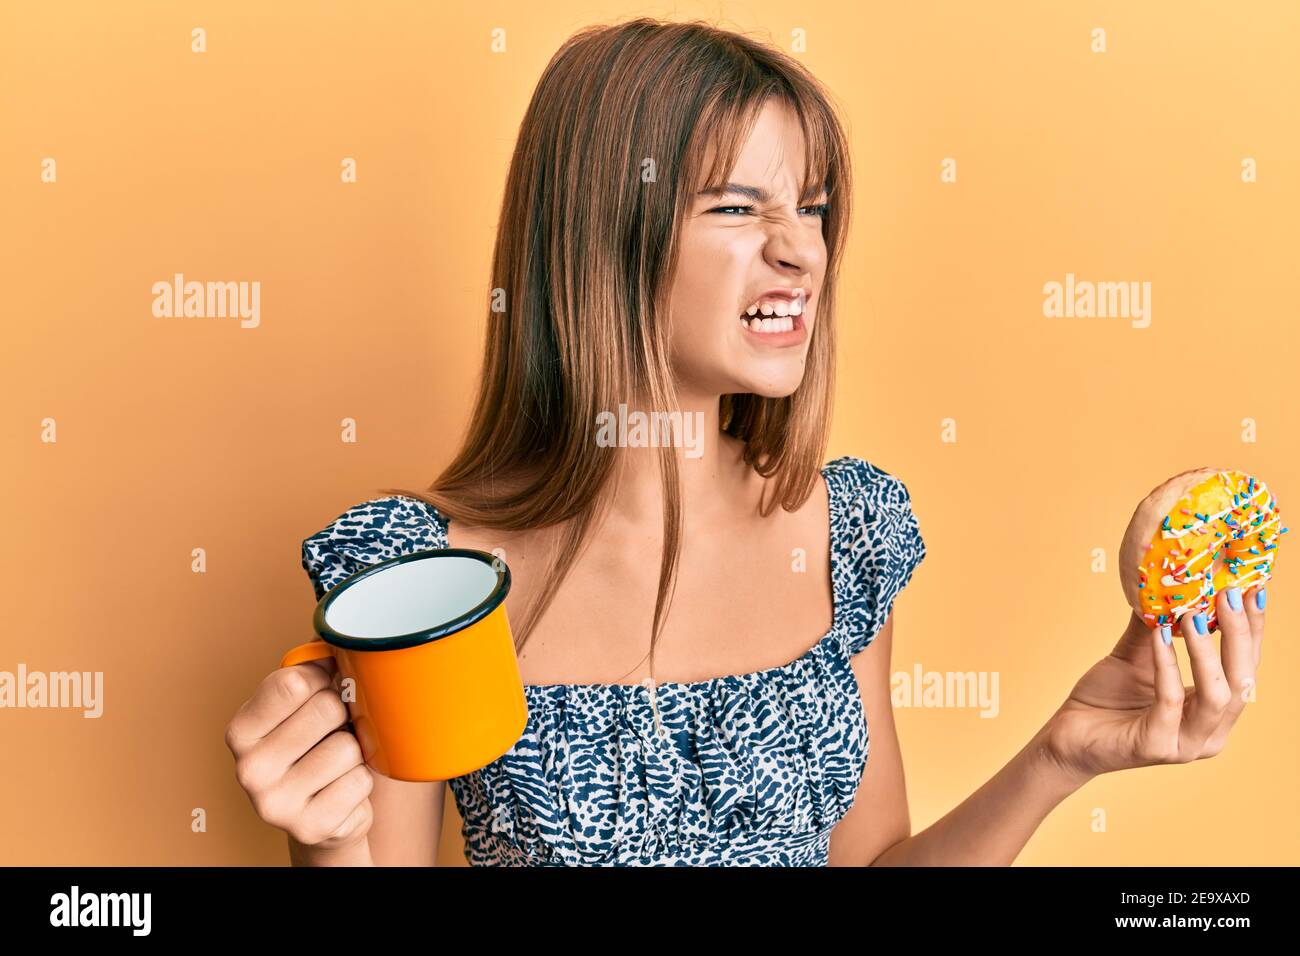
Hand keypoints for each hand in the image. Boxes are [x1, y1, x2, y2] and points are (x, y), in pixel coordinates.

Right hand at [225, 658, 375, 850]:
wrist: (322, 816)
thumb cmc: (314, 748)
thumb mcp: (300, 706)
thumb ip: (311, 666)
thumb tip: (333, 630)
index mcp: (241, 730)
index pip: (292, 681)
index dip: (323, 678)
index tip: (324, 686)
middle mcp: (249, 769)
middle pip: (326, 710)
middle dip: (343, 715)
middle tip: (333, 731)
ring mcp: (276, 804)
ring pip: (348, 747)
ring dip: (355, 751)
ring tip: (337, 761)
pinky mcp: (309, 827)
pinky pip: (360, 781)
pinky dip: (362, 781)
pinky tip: (342, 787)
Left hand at [1042, 584, 1265, 784]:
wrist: (1069, 735)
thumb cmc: (1107, 698)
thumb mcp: (1136, 656)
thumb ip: (1157, 626)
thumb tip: (1167, 582)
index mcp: (1214, 710)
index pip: (1246, 667)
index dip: (1253, 630)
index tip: (1255, 590)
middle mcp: (1210, 731)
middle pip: (1242, 681)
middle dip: (1240, 635)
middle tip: (1229, 595)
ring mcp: (1185, 744)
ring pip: (1217, 696)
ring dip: (1206, 652)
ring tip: (1193, 615)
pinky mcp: (1156, 746)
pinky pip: (1170, 701)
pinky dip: (1167, 665)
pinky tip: (1158, 636)